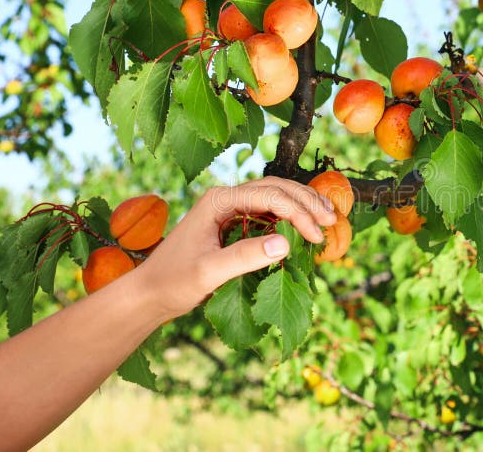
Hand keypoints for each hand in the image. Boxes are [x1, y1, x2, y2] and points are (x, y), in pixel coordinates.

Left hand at [133, 177, 336, 321]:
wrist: (150, 294)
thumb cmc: (173, 282)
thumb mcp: (209, 272)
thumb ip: (244, 257)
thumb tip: (286, 244)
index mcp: (218, 200)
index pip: (268, 196)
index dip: (297, 212)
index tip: (316, 236)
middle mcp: (225, 199)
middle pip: (275, 188)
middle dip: (306, 202)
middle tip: (332, 220)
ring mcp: (230, 210)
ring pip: (275, 197)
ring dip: (302, 205)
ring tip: (328, 218)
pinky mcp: (234, 224)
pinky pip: (268, 213)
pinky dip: (291, 217)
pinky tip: (306, 229)